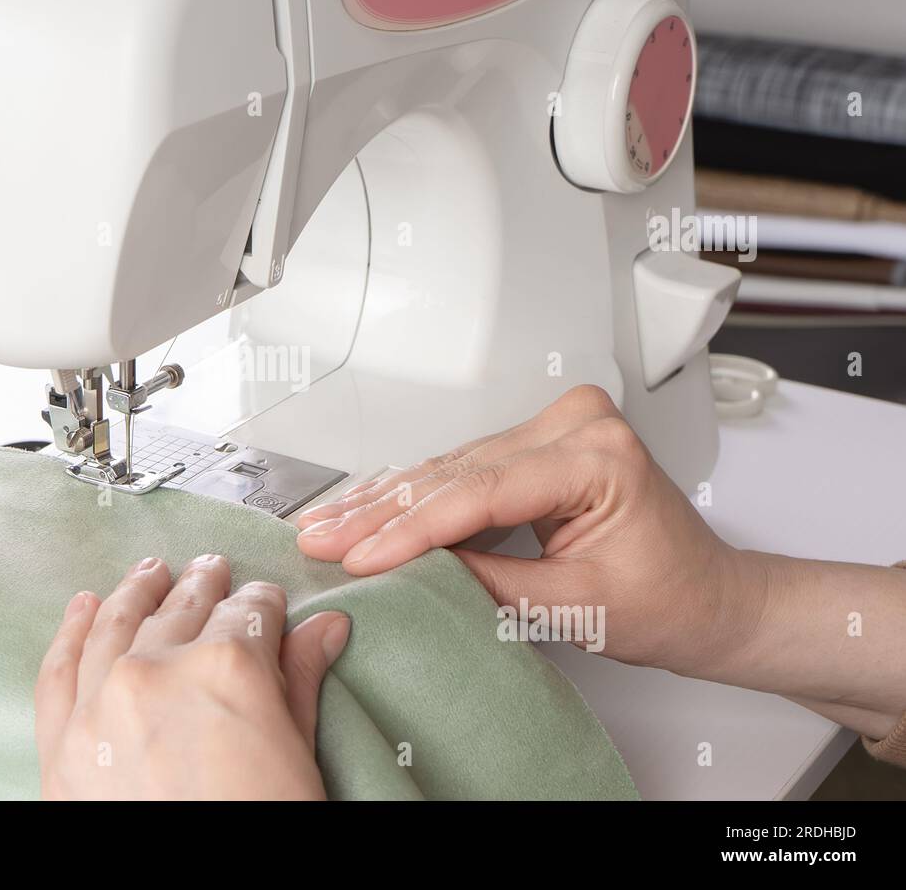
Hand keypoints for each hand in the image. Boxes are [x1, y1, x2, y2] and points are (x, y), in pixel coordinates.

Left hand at [35, 554, 350, 799]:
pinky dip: (71, 629)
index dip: (263, 604)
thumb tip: (323, 630)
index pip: (249, 611)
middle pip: (185, 607)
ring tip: (152, 571)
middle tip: (214, 570)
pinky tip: (83, 605)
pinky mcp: (62, 742)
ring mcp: (101, 702)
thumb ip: (299, 681)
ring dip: (139, 590)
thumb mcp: (296, 756)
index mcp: (226, 667)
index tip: (266, 603)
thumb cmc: (258, 827)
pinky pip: (59, 666)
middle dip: (205, 586)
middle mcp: (157, 670)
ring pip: (118, 621)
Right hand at [295, 385, 753, 673]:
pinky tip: (367, 505)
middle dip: (382, 512)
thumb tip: (413, 571)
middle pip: (455, 472)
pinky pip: (463, 467)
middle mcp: (576, 427)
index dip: (412, 530)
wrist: (711, 598)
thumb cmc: (671, 600)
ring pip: (449, 466)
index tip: (359, 557)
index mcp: (598, 457)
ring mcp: (556, 428)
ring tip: (326, 524)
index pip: (481, 493)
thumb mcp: (578, 606)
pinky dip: (415, 494)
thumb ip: (491, 582)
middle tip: (320, 537)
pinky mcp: (538, 443)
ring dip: (385, 501)